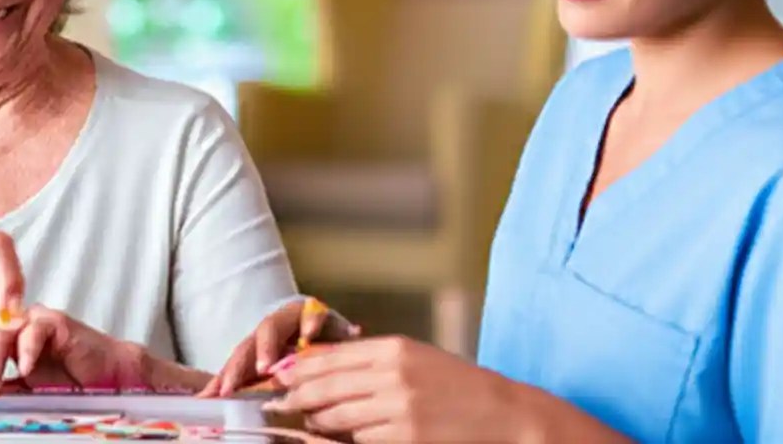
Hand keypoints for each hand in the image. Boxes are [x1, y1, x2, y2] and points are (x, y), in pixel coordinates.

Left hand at [0, 304, 207, 399]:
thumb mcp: (28, 390)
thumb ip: (4, 386)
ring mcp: (37, 321)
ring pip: (4, 333)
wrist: (108, 379)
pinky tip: (24, 369)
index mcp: (10, 341)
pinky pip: (34, 329)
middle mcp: (19, 327)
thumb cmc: (71, 382)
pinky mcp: (56, 321)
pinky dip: (27, 349)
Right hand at [200, 297, 358, 396]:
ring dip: (232, 372)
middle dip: (259, 353)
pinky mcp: (244, 361)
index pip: (296, 318)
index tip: (298, 343)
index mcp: (296, 313)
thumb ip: (340, 331)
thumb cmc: (324, 331)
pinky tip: (205, 398)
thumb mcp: (335, 328)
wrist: (307, 327)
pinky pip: (230, 370)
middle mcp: (271, 324)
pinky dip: (218, 383)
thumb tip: (354, 331)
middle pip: (262, 335)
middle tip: (261, 370)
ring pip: (241, 353)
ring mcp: (255, 342)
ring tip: (223, 391)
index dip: (295, 331)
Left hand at [264, 336, 625, 443]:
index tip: (278, 376)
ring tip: (303, 422)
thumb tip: (322, 371)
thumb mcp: (418, 362)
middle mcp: (394, 374)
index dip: (299, 369)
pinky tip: (331, 438)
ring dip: (315, 422)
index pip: (332, 356)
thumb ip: (374, 364)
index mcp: (396, 348)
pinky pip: (359, 440)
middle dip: (296, 396)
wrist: (507, 416)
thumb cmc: (461, 389)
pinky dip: (342, 440)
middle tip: (276, 404)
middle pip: (326, 386)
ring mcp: (399, 408)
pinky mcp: (406, 437)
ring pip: (336, 416)